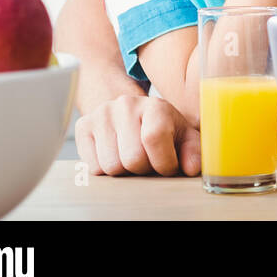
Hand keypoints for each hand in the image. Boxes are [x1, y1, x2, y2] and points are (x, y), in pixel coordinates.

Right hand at [75, 94, 201, 176]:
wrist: (130, 111)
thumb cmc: (161, 127)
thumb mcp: (183, 135)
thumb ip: (193, 151)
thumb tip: (193, 168)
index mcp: (156, 106)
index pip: (154, 138)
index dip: (163, 162)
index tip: (167, 166)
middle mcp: (126, 105)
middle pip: (132, 158)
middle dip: (144, 169)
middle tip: (148, 160)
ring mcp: (102, 114)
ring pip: (111, 166)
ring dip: (124, 171)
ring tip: (132, 156)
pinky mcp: (83, 126)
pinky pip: (93, 166)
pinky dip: (106, 169)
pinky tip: (115, 154)